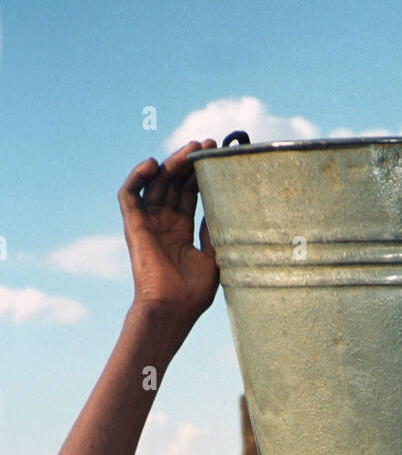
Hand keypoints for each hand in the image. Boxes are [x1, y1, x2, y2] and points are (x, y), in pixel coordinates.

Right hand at [118, 140, 219, 327]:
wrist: (173, 310)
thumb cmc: (193, 293)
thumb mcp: (214, 258)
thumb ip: (214, 232)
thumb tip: (220, 209)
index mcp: (181, 231)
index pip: (189, 194)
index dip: (201, 174)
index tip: (217, 157)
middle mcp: (163, 223)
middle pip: (175, 183)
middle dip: (189, 162)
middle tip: (207, 145)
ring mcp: (148, 223)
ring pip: (156, 183)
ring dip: (171, 163)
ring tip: (190, 148)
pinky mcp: (133, 226)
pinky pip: (128, 194)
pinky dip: (137, 176)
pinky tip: (153, 164)